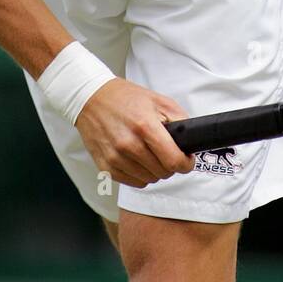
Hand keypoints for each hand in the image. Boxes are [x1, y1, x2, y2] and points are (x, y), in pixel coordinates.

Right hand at [75, 79, 194, 188]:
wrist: (91, 99)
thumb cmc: (126, 98)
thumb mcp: (159, 100)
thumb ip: (179, 120)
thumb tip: (191, 141)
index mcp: (145, 126)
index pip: (174, 160)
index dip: (186, 163)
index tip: (186, 160)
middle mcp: (129, 144)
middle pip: (163, 172)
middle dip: (170, 165)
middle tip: (166, 152)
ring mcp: (115, 158)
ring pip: (149, 180)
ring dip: (155, 171)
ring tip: (150, 153)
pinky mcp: (105, 167)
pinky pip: (133, 182)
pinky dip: (140, 174)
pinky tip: (137, 159)